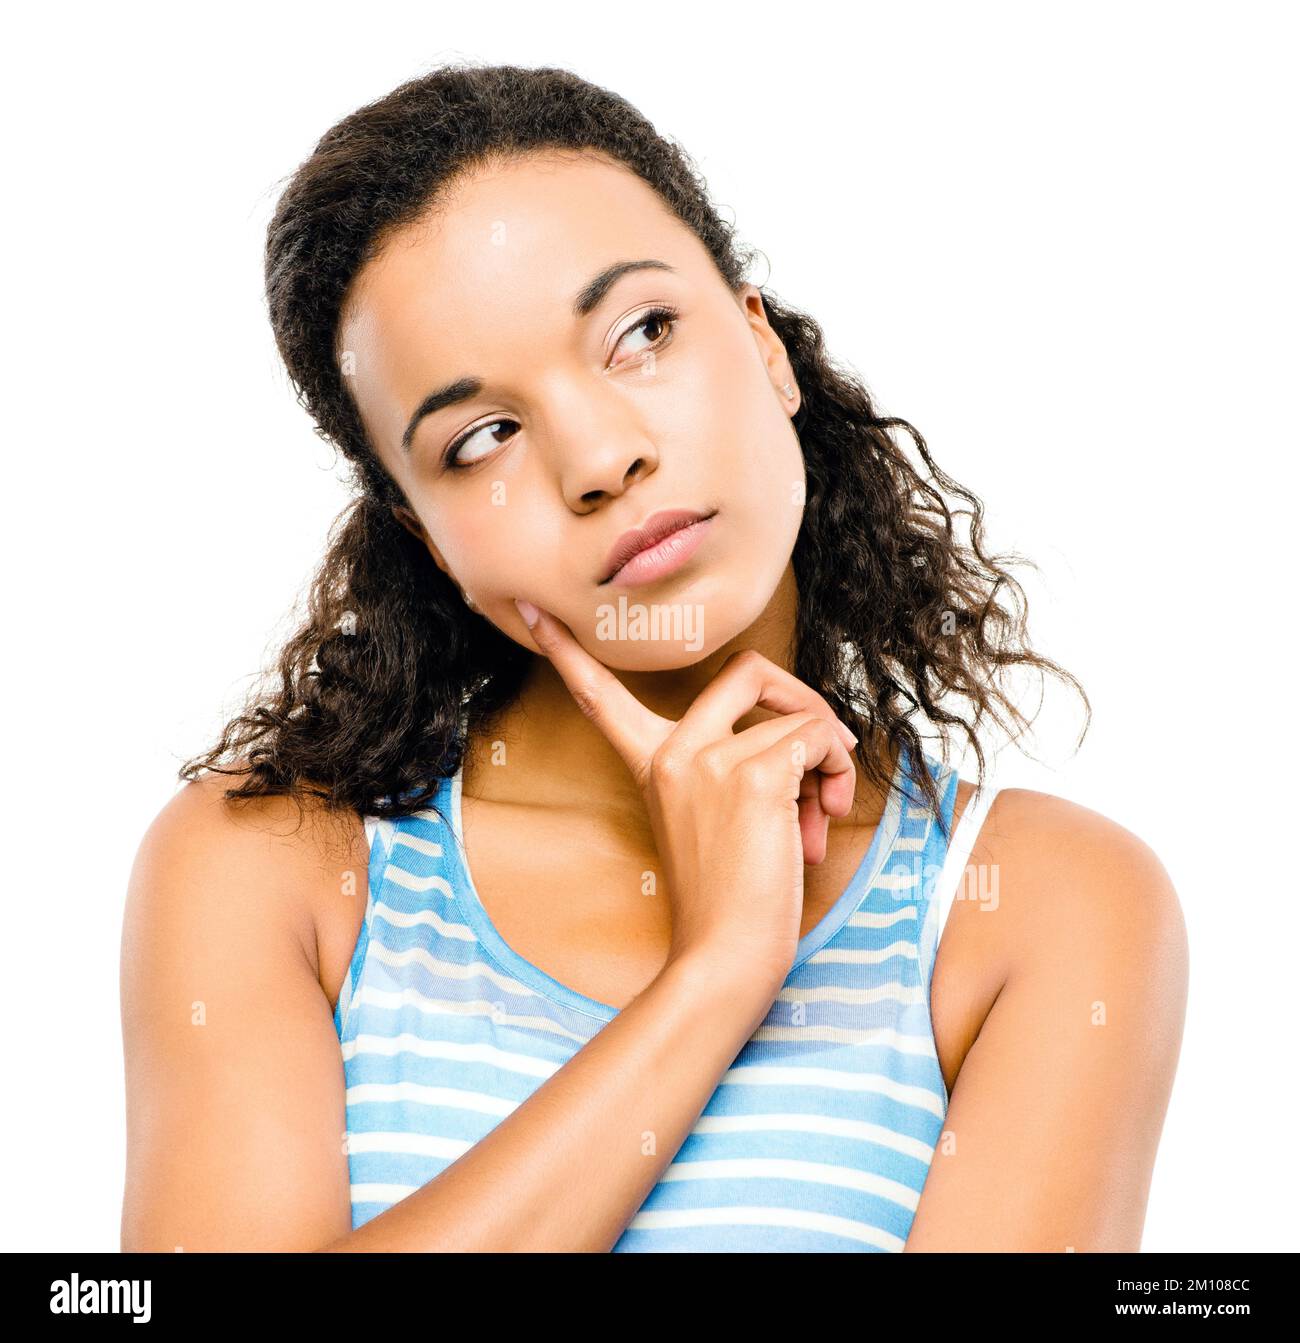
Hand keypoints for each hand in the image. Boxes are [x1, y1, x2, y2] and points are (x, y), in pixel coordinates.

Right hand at [512, 599, 859, 988]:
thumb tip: (810, 737)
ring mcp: (709, 760)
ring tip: (818, 816)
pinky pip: (819, 740)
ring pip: (801, 720)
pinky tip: (820, 820)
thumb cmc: (728, 898)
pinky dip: (835, 773)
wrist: (724, 957)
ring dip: (830, 764)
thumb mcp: (716, 817)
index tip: (531, 606)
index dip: (565, 650)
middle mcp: (672, 753)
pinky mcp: (752, 774)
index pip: (599, 695)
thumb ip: (737, 766)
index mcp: (652, 764)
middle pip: (748, 670)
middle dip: (802, 698)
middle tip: (824, 748)